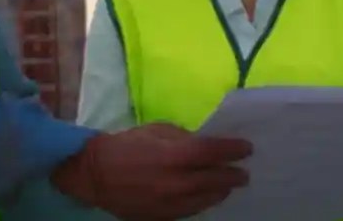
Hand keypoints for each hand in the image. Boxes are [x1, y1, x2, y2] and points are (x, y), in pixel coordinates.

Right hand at [51, 122, 252, 220]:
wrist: (95, 174)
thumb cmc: (125, 145)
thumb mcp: (155, 130)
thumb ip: (183, 138)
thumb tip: (203, 143)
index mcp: (176, 155)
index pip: (215, 153)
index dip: (234, 149)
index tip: (247, 148)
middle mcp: (178, 182)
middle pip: (217, 181)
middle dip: (233, 175)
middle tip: (243, 172)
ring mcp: (172, 204)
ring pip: (207, 199)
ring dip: (220, 191)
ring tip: (227, 185)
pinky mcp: (165, 217)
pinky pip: (192, 210)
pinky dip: (202, 201)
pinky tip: (206, 195)